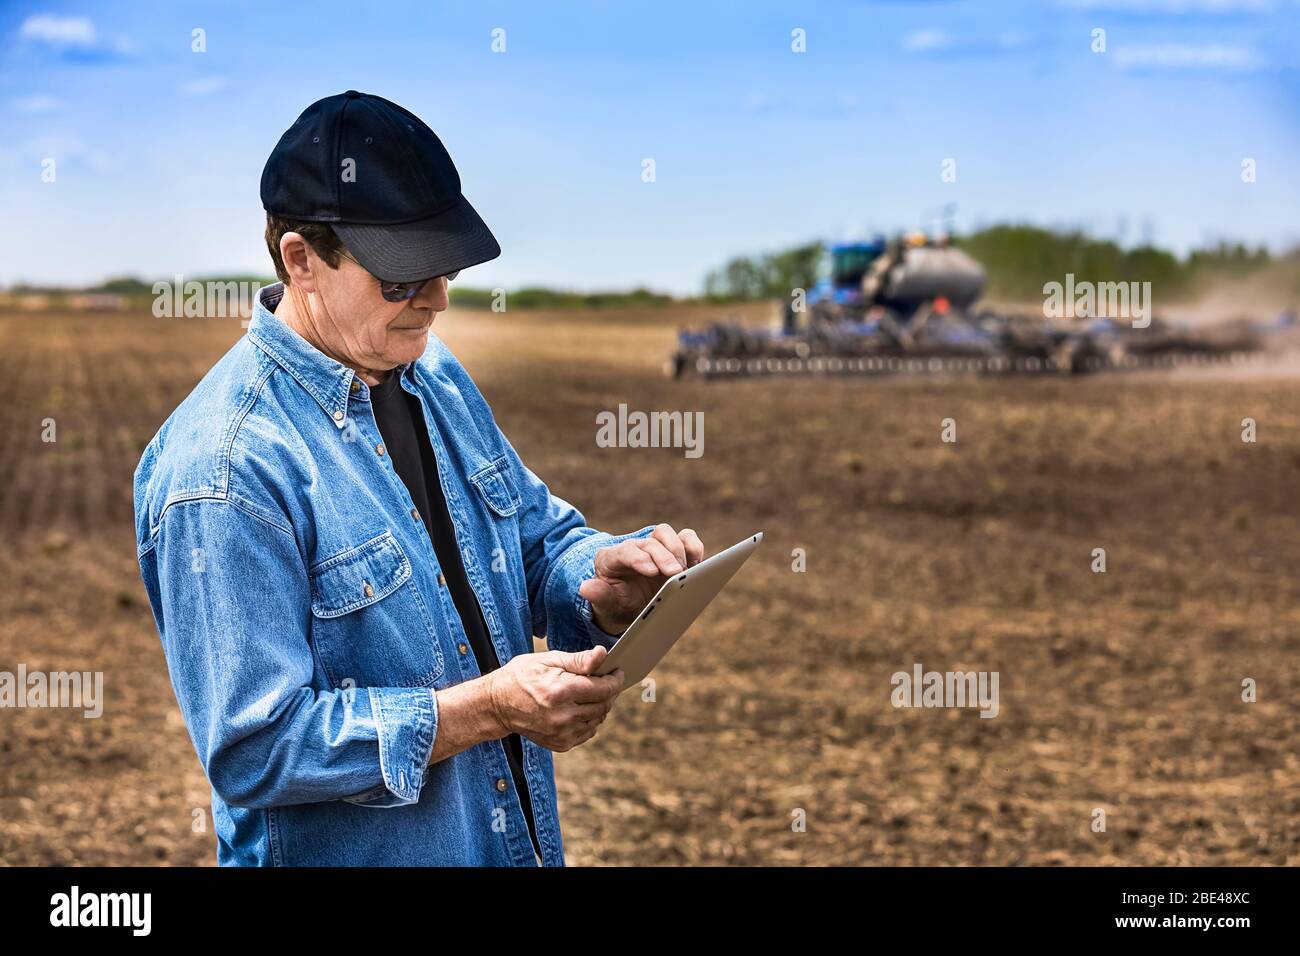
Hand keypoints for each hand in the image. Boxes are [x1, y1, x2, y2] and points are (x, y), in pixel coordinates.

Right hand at [486, 646, 624, 751]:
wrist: (496, 705)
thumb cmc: (521, 677)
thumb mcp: (548, 660)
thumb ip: (579, 660)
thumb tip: (603, 654)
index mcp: (561, 691)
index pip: (603, 688)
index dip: (615, 679)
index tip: (617, 671)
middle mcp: (563, 715)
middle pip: (604, 705)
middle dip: (609, 691)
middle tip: (605, 680)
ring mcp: (562, 733)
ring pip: (598, 720)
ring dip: (600, 706)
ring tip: (591, 693)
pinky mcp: (560, 744)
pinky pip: (587, 732)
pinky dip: (590, 720)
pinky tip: (580, 709)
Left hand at [578, 524, 704, 635]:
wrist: (632, 607)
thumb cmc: (617, 605)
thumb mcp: (606, 606)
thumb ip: (598, 597)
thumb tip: (586, 587)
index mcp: (612, 558)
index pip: (625, 551)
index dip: (638, 558)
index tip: (651, 570)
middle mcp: (635, 548)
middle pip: (649, 542)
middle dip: (663, 556)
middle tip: (674, 573)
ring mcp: (655, 547)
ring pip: (666, 533)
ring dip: (678, 549)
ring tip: (684, 570)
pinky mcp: (674, 551)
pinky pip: (686, 539)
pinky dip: (693, 548)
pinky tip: (697, 564)